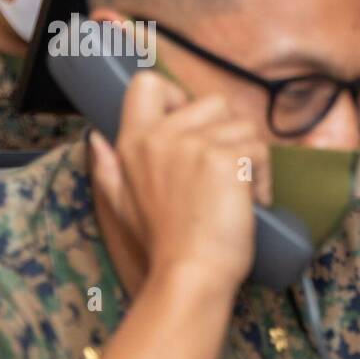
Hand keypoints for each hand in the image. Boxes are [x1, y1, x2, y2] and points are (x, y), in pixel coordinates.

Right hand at [88, 72, 270, 287]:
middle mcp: (161, 137)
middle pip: (215, 102)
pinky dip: (264, 179)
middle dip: (230, 135)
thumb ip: (108, 169)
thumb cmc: (165, 245)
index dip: (178, 95)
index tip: (195, 126)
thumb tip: (95, 139)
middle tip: (225, 176)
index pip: (148, 83)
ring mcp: (194, 146)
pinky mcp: (226, 159)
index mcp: (134, 143)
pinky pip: (261, 151)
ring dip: (252, 160)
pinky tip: (252, 204)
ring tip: (238, 196)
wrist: (190, 275)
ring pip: (245, 127)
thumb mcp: (123, 206)